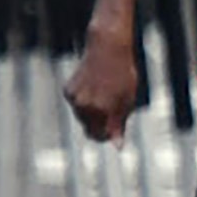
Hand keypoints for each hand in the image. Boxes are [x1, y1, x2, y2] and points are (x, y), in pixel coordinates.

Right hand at [64, 27, 136, 144]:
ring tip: (105, 96)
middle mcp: (85, 106)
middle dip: (99, 126)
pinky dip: (84, 102)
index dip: (107, 136)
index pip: (100, 136)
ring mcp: (74, 98)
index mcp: (102, 110)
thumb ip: (120, 125)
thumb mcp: (128, 100)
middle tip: (111, 111)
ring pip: (81, 117)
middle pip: (89, 129)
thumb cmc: (123, 74)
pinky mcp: (68, 90)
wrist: (108, 50)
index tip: (113, 132)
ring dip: (91, 114)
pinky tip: (95, 89)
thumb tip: (117, 146)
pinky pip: (76, 105)